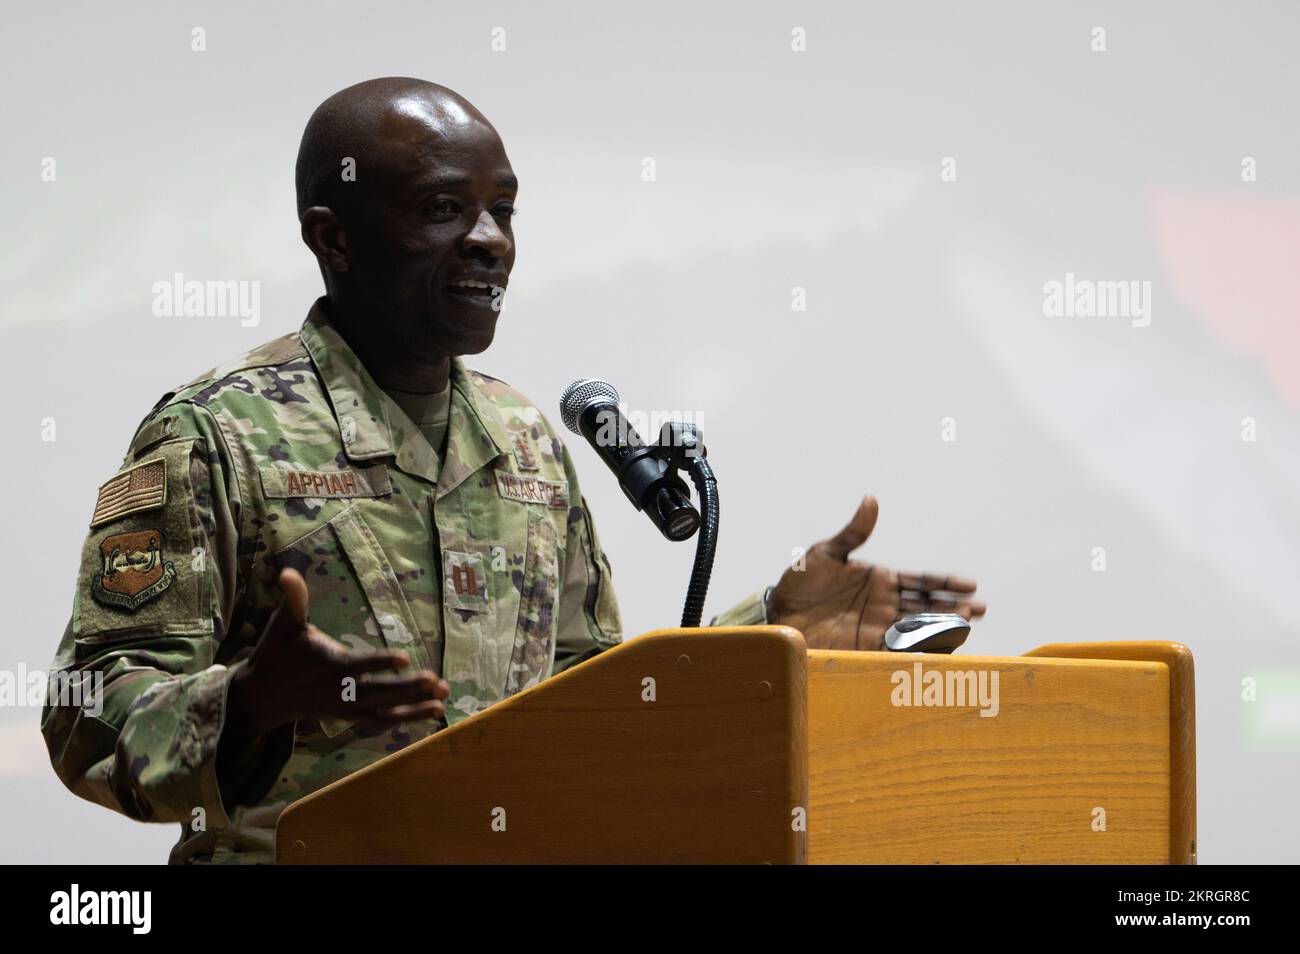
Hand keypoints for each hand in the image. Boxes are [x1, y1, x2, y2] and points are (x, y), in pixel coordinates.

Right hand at [226, 567, 448, 736]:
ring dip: (414, 706)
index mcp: (328, 665)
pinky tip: (433, 712)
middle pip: (378, 693)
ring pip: (383, 710)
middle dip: (407, 689)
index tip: (405, 658)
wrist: (261, 698)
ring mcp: (345, 707)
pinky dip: (406, 718)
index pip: (357, 666)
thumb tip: (286, 572)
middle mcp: (339, 690)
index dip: (379, 663)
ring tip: (443, 700)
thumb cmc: (275, 654)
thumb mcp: (282, 624)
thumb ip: (293, 599)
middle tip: (436, 681)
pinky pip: (381, 720)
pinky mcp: (349, 716)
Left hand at [767, 495, 985, 650]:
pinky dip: (922, 650)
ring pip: (919, 627)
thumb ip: (852, 532)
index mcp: (879, 579)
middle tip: (979, 608)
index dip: (945, 581)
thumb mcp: (825, 553)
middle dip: (954, 606)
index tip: (970, 583)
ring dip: (944, 627)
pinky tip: (942, 650)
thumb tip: (871, 500)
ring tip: (968, 625)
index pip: (919, 580)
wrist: (779, 615)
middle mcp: (884, 604)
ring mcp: (878, 626)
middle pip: (927, 605)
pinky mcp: (867, 647)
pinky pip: (899, 649)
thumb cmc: (800, 582)